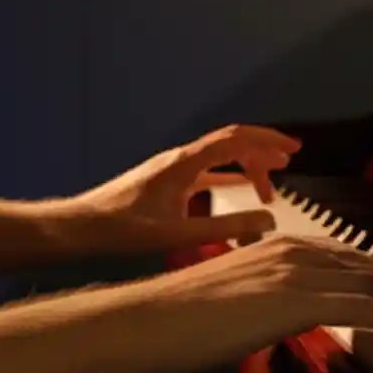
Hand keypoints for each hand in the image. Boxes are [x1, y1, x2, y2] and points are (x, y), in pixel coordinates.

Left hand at [65, 124, 301, 253]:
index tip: (293, 150)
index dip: (267, 141)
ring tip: (270, 184)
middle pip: (231, 143)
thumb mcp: (178, 233)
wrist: (79, 228)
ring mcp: (173, 169)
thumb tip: (267, 221)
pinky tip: (241, 187)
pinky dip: (230, 176)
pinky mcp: (167, 182)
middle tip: (290, 162)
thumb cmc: (122, 231)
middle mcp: (180, 159)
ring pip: (220, 157)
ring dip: (247, 165)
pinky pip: (208, 172)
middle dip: (263, 150)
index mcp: (185, 163)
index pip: (235, 139)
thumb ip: (225, 227)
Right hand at [125, 234, 372, 372]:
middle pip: (370, 267)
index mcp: (280, 247)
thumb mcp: (239, 300)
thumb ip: (271, 300)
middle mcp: (295, 250)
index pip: (348, 260)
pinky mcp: (297, 297)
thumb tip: (289, 316)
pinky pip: (363, 305)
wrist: (149, 320)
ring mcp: (298, 272)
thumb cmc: (181, 319)